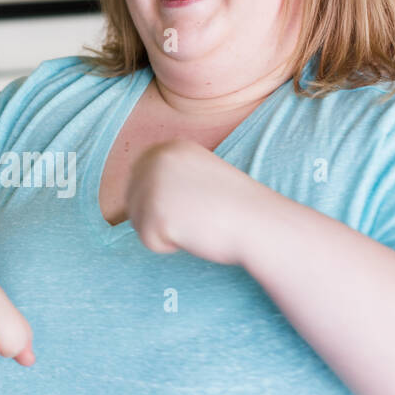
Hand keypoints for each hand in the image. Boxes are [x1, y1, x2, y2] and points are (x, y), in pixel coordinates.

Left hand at [124, 138, 254, 264]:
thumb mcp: (200, 173)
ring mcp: (153, 186)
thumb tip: (135, 193)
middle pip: (134, 201)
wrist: (260, 222)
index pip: (139, 180)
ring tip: (197, 222)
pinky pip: (149, 242)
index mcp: (170, 147)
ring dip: (165, 230)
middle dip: (160, 216)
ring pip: (139, 222)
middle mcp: (156, 161)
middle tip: (196, 216)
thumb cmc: (236, 205)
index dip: (162, 200)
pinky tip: (195, 234)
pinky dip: (169, 246)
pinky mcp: (154, 216)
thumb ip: (170, 176)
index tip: (192, 204)